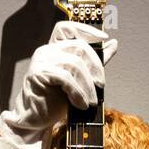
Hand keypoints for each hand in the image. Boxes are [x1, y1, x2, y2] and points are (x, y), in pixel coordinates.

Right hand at [0, 21, 117, 145]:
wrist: (35, 120)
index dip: (86, 29)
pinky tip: (80, 104)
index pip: (68, 27)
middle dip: (95, 66)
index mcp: (54, 49)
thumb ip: (93, 61)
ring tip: (90, 101)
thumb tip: (113, 44)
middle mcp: (46, 51)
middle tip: (101, 85)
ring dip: (87, 85)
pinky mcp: (38, 73)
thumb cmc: (54, 100)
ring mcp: (40, 61)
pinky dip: (77, 92)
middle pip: (78, 47)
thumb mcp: (80, 79)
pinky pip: (65, 78)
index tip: (104, 37)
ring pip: (74, 64)